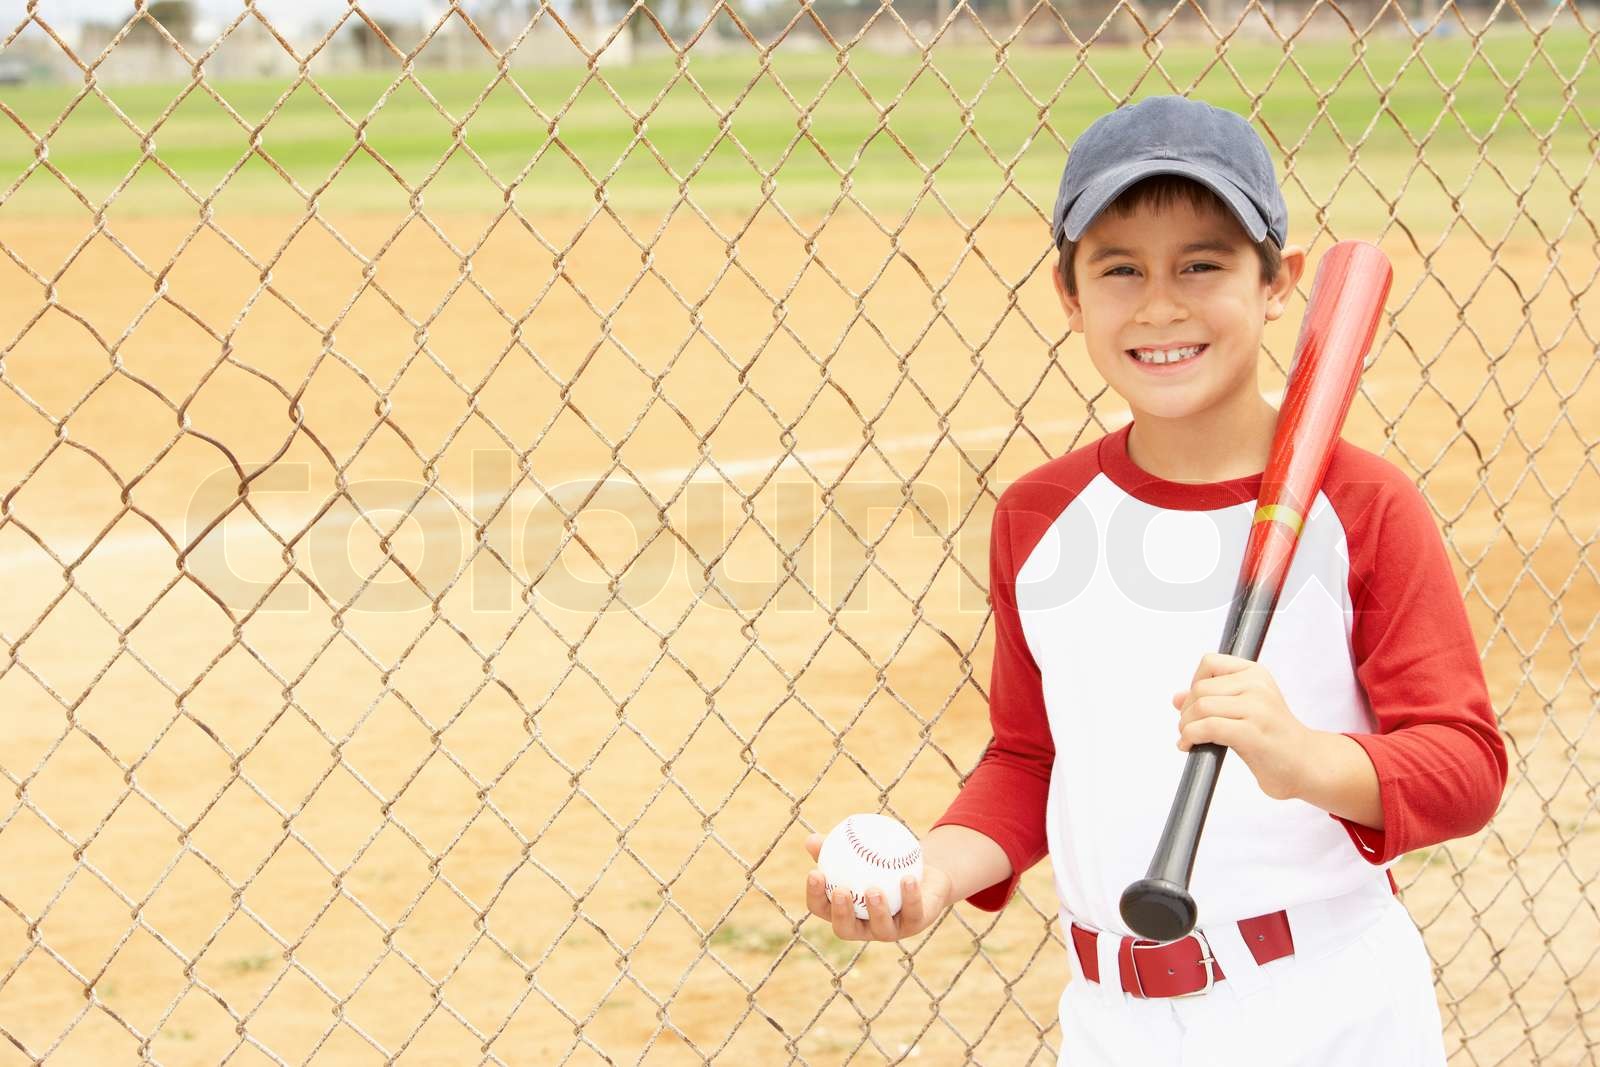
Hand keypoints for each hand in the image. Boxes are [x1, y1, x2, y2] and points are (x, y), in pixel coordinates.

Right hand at [802, 832, 952, 940]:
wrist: (920, 870)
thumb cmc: (881, 861)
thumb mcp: (859, 851)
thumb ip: (835, 847)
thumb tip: (811, 840)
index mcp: (844, 910)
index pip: (821, 908)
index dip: (815, 895)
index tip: (815, 873)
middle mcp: (864, 926)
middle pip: (845, 929)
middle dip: (841, 913)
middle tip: (840, 891)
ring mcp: (889, 929)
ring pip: (881, 927)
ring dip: (876, 910)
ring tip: (873, 890)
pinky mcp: (915, 924)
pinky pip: (913, 912)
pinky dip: (910, 896)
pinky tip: (907, 878)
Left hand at [1171, 652, 1316, 800]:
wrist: (1306, 764)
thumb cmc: (1273, 737)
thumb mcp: (1245, 710)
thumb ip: (1213, 699)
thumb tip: (1176, 698)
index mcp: (1256, 673)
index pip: (1209, 663)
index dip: (1194, 684)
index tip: (1196, 706)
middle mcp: (1257, 685)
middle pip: (1200, 688)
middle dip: (1186, 711)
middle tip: (1188, 729)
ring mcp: (1257, 708)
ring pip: (1201, 707)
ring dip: (1186, 726)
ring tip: (1189, 738)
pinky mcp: (1252, 733)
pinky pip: (1207, 728)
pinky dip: (1190, 737)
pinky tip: (1190, 746)